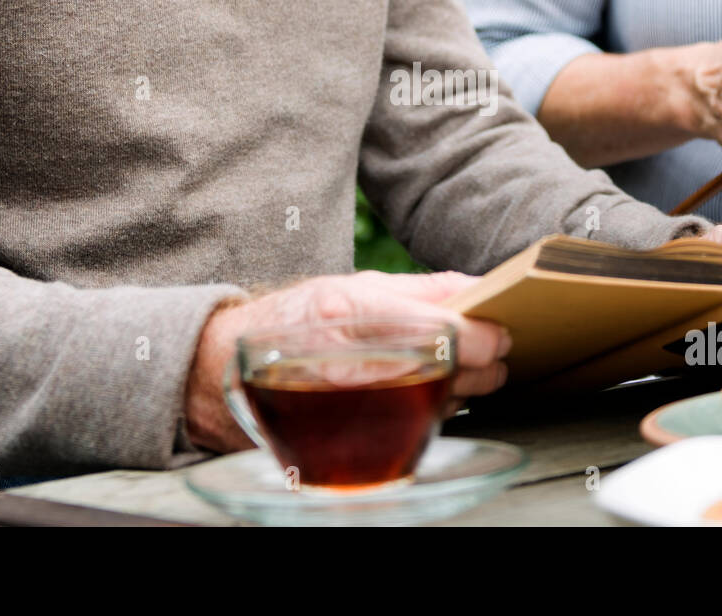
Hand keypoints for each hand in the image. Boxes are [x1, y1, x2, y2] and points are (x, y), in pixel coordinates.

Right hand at [183, 271, 510, 451]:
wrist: (221, 372)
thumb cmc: (291, 323)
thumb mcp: (349, 287)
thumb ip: (417, 289)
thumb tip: (475, 285)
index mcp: (348, 312)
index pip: (439, 329)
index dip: (481, 335)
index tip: (500, 332)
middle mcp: (347, 361)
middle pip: (446, 371)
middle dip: (482, 367)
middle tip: (494, 356)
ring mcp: (347, 405)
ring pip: (437, 403)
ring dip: (464, 389)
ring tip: (465, 372)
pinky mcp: (347, 435)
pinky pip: (414, 426)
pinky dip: (435, 409)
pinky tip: (433, 393)